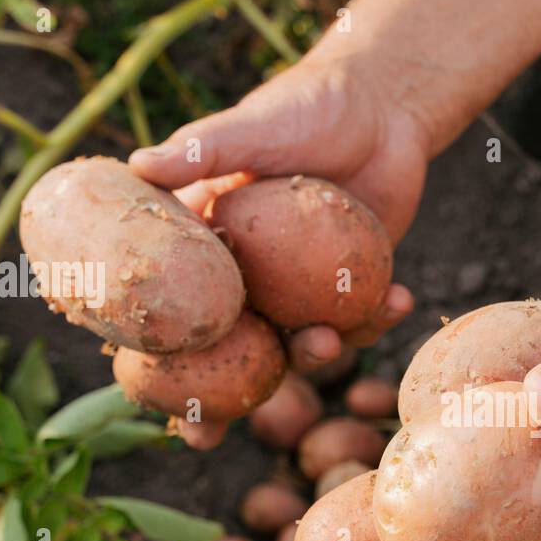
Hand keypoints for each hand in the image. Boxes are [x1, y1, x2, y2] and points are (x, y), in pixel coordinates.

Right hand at [127, 55, 430, 444]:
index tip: (148, 402)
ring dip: (315, 355)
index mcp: (210, 247)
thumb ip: (202, 151)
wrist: (382, 106)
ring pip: (301, 344)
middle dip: (221, 399)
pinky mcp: (356, 285)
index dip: (155, 361)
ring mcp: (305, 287)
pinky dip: (382, 316)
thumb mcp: (253, 126)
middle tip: (216, 435)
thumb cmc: (305, 106)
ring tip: (329, 340)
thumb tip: (136, 164)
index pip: (174, 310)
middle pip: (230, 351)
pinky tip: (404, 300)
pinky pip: (364, 319)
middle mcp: (252, 277)